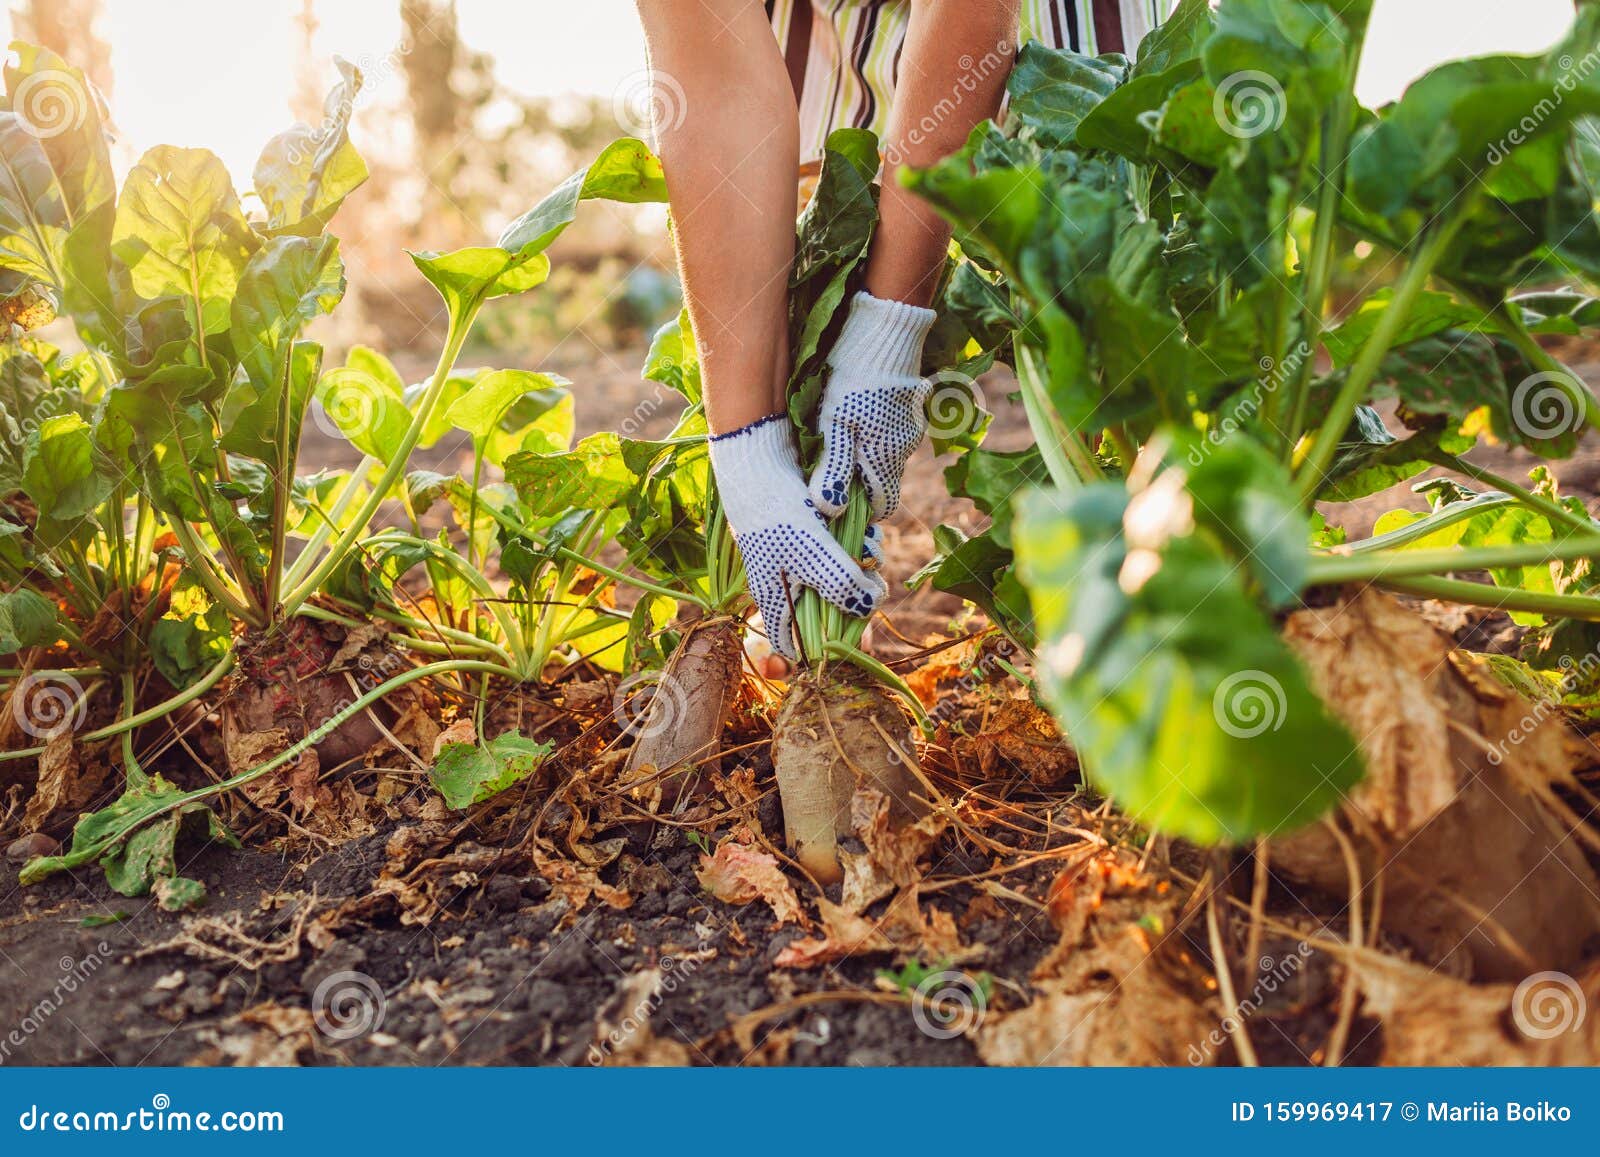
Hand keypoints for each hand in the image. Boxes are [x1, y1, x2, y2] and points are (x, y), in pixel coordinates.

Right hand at [710, 414, 886, 660]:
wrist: (757, 457)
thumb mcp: (813, 553)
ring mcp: (797, 558)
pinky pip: (839, 550)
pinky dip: (856, 543)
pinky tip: (868, 530)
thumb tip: (870, 607)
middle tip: (874, 579)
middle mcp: (784, 583)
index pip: (791, 645)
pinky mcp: (810, 534)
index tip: (851, 644)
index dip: (818, 653)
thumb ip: (842, 585)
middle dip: (856, 596)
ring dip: (862, 564)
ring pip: (839, 576)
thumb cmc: (777, 512)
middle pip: (827, 610)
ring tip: (872, 544)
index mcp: (774, 600)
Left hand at [808, 291, 936, 520]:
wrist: (887, 332)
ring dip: (861, 453)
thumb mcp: (835, 423)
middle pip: (881, 479)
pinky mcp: (908, 406)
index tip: (837, 501)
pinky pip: (889, 431)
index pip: (882, 505)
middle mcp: (904, 448)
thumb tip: (829, 511)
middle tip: (825, 465)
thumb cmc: (856, 380)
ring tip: (834, 433)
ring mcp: (909, 426)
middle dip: (857, 480)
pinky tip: (852, 413)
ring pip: (884, 454)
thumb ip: (833, 468)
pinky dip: (871, 432)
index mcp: (886, 459)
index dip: (862, 510)